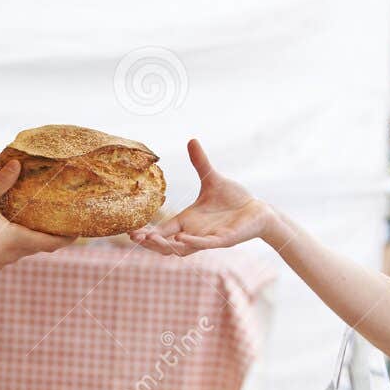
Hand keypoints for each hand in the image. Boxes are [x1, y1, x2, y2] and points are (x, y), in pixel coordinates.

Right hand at [0, 160, 72, 270]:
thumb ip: (0, 183)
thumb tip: (16, 164)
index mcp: (15, 240)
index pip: (50, 243)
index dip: (68, 238)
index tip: (80, 231)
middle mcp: (11, 255)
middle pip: (40, 247)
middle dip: (52, 236)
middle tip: (62, 222)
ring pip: (23, 250)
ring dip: (32, 238)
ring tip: (36, 222)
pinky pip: (9, 253)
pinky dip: (15, 242)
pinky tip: (7, 230)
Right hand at [130, 140, 273, 255]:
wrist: (258, 210)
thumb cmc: (234, 199)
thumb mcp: (212, 179)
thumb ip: (200, 163)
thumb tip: (191, 140)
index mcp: (188, 221)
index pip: (162, 231)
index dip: (146, 233)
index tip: (131, 231)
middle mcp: (194, 233)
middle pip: (166, 246)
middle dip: (150, 243)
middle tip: (135, 237)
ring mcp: (208, 238)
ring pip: (182, 249)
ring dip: (166, 246)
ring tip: (150, 238)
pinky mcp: (223, 240)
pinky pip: (205, 244)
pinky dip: (192, 241)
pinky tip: (181, 236)